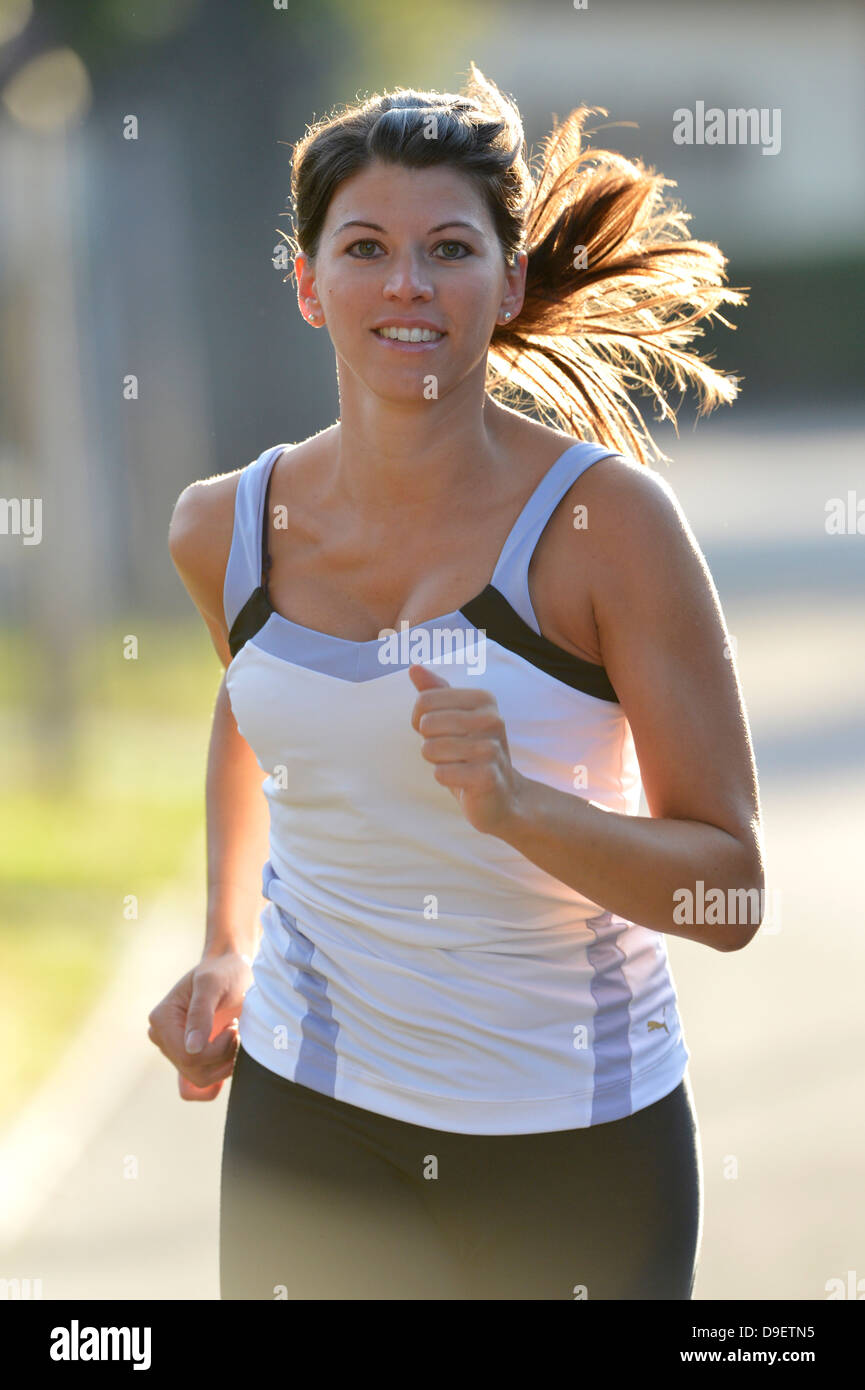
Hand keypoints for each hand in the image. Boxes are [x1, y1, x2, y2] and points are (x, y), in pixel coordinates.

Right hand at [147, 951, 252, 1100]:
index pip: (187, 1056)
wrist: (232, 971)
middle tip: (235, 1028)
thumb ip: (200, 1013)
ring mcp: (174, 1050)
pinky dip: (214, 1082)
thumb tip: (191, 1049)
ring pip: (198, 1080)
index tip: (233, 1026)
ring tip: (233, 1036)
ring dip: (224, 1064)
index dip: (217, 1049)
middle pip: (193, 1070)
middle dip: (223, 1055)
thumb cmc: (223, 973)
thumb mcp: (213, 984)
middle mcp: (162, 1038)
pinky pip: (193, 1089)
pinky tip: (227, 1062)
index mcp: (162, 1019)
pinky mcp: (189, 1059)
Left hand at [408, 663, 523, 835]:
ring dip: (437, 762)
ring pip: (430, 749)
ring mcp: (492, 748)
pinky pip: (440, 773)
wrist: (501, 795)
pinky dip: (445, 779)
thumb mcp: (453, 718)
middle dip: (429, 742)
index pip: (424, 700)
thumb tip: (414, 667)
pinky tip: (462, 780)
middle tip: (451, 751)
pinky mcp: (487, 776)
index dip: (420, 720)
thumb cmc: (470, 753)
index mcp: (484, 698)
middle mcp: (492, 719)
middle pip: (426, 724)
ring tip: (457, 764)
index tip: (439, 731)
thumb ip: (435, 692)